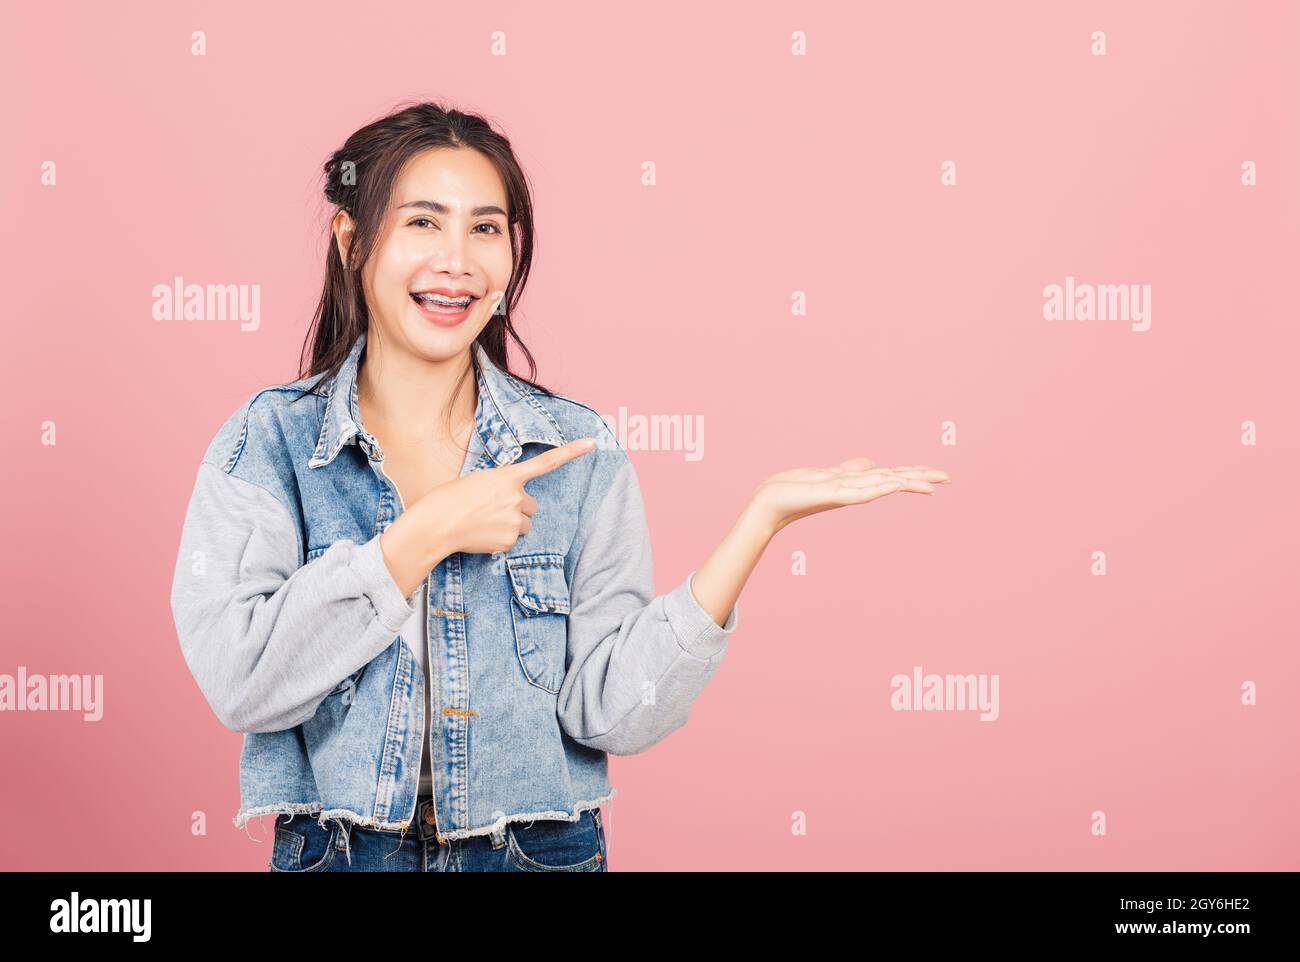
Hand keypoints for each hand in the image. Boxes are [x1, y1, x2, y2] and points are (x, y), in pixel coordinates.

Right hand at [418, 437, 598, 555]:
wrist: (437, 524)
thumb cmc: (452, 499)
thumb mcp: (479, 481)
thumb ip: (503, 487)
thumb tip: (515, 506)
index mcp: (508, 477)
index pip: (547, 462)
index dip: (572, 452)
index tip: (593, 442)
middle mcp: (516, 497)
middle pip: (531, 505)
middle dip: (517, 508)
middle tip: (491, 510)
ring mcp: (515, 520)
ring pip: (524, 524)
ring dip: (511, 523)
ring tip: (486, 522)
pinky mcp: (510, 540)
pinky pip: (514, 539)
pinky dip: (501, 538)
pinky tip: (483, 533)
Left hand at [748, 457, 949, 534]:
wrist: (771, 502)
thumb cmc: (797, 490)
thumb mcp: (828, 474)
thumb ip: (851, 469)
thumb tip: (871, 462)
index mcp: (856, 483)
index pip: (892, 475)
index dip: (915, 473)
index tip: (940, 474)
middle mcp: (855, 489)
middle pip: (894, 480)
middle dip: (920, 478)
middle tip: (949, 478)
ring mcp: (846, 493)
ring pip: (883, 485)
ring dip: (907, 483)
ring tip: (931, 484)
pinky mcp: (832, 496)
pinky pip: (861, 492)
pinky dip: (879, 488)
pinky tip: (895, 483)